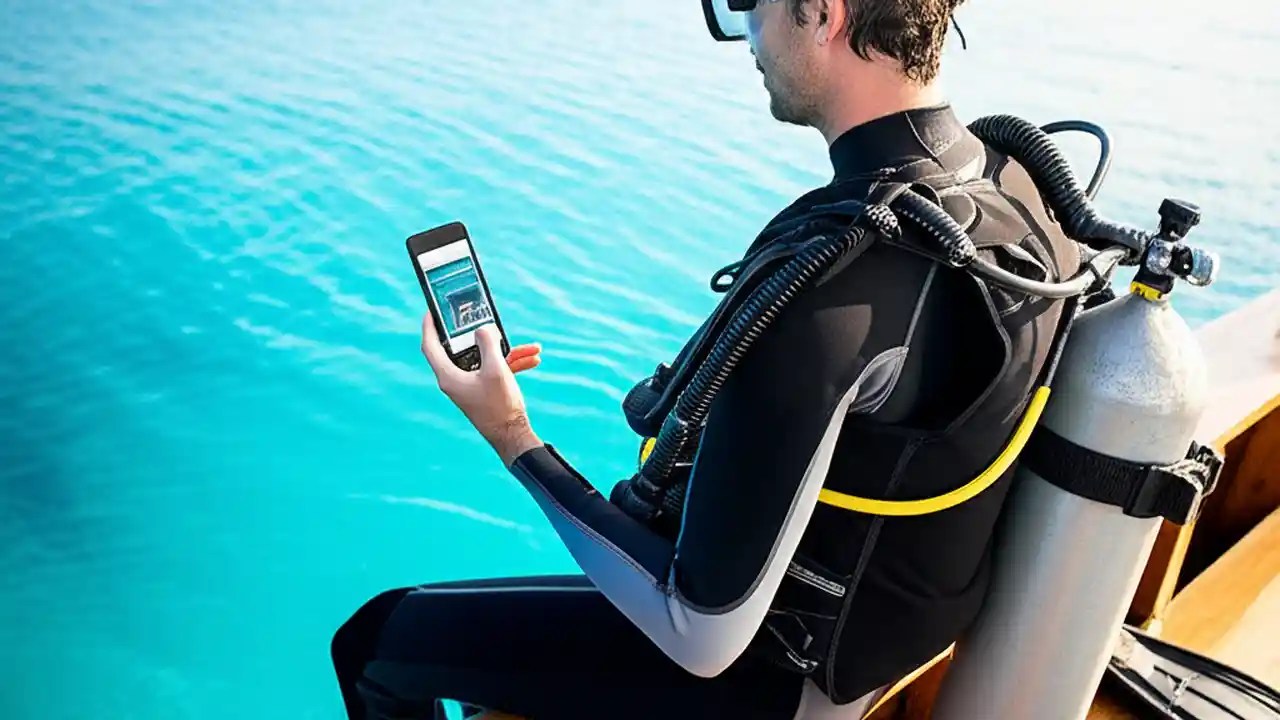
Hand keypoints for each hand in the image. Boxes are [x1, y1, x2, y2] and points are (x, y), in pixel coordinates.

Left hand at [420, 315, 544, 465]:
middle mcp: (456, 380)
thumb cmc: (500, 406)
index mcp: (449, 376)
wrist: (513, 436)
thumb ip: (488, 343)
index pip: (430, 345)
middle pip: (462, 349)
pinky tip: (532, 359)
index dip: (430, 325)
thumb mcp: (496, 369)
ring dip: (508, 351)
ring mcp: (471, 385)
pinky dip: (512, 363)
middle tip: (482, 317)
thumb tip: (483, 329)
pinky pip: (496, 370)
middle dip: (481, 335)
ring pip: (486, 358)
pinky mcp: (484, 390)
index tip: (432, 310)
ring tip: (532, 347)